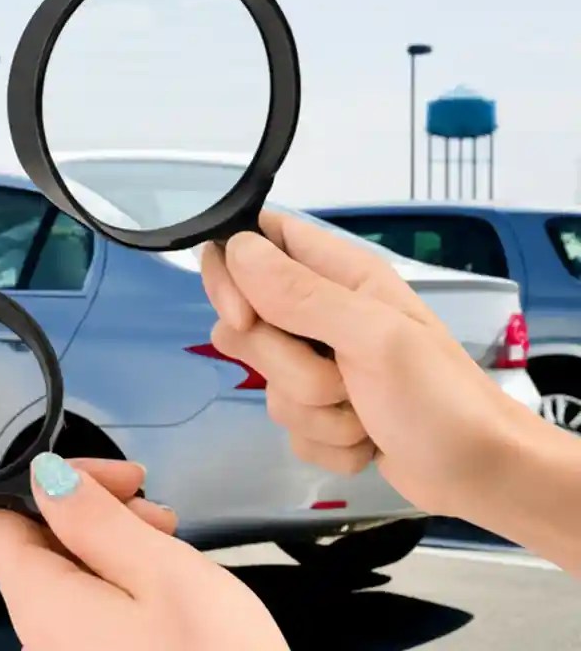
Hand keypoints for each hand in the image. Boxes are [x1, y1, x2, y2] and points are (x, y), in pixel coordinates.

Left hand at [0, 454, 288, 650]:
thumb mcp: (165, 573)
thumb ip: (96, 519)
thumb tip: (43, 476)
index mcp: (41, 605)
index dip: (50, 485)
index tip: (116, 480)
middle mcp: (40, 637)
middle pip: (36, 547)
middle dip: (93, 514)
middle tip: (159, 517)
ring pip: (68, 579)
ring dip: (115, 548)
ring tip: (173, 550)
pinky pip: (91, 613)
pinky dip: (124, 587)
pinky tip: (169, 589)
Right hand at [199, 210, 531, 516]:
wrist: (484, 473)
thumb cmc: (440, 397)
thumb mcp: (376, 338)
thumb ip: (303, 295)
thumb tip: (235, 250)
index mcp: (338, 274)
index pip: (254, 242)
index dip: (231, 274)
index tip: (245, 318)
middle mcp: (322, 314)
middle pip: (246, 324)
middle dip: (283, 366)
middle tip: (338, 377)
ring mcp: (319, 366)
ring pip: (266, 384)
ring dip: (314, 413)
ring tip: (365, 413)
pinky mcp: (320, 414)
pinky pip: (287, 428)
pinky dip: (325, 443)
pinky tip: (366, 441)